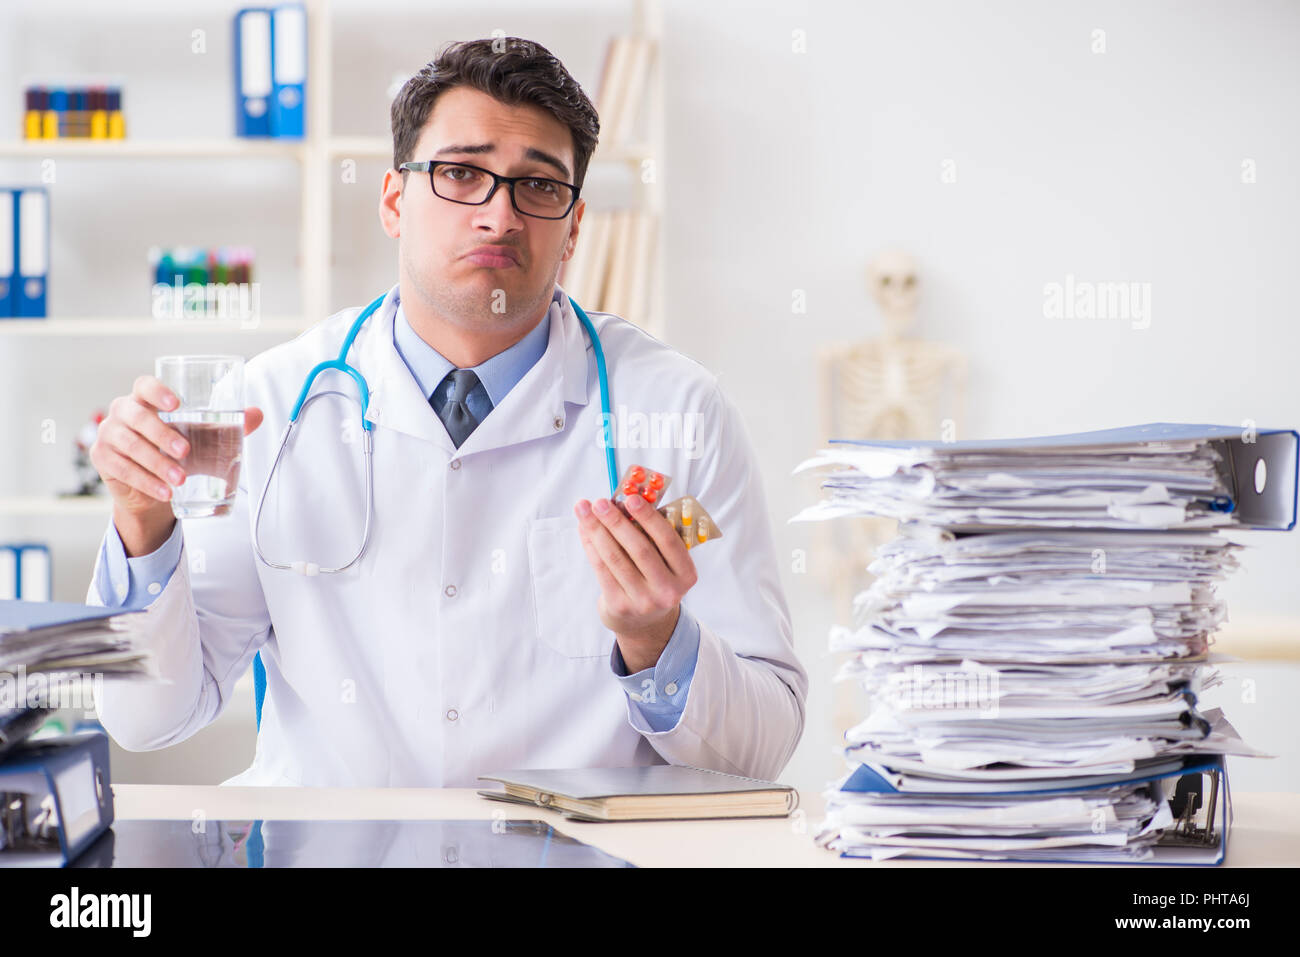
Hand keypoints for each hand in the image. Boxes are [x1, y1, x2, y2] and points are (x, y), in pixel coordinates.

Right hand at [89, 374, 263, 553]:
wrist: (155, 489)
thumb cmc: (178, 454)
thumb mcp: (204, 439)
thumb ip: (228, 425)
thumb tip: (257, 414)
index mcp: (145, 400)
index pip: (144, 385)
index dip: (157, 391)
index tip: (176, 405)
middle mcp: (122, 412)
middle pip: (136, 416)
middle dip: (161, 434)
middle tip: (185, 452)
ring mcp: (108, 434)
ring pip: (130, 446)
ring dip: (157, 464)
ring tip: (180, 479)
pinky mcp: (101, 458)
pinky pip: (122, 469)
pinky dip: (146, 482)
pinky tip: (164, 491)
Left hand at [573, 494, 697, 672]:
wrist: (643, 622)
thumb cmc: (655, 578)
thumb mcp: (666, 563)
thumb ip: (652, 536)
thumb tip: (623, 502)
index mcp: (686, 574)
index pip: (668, 541)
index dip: (649, 518)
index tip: (630, 498)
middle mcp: (667, 590)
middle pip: (639, 549)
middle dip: (616, 522)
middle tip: (600, 502)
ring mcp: (643, 601)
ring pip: (616, 558)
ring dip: (597, 530)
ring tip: (584, 510)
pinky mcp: (620, 606)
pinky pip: (601, 570)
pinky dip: (591, 546)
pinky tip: (584, 530)